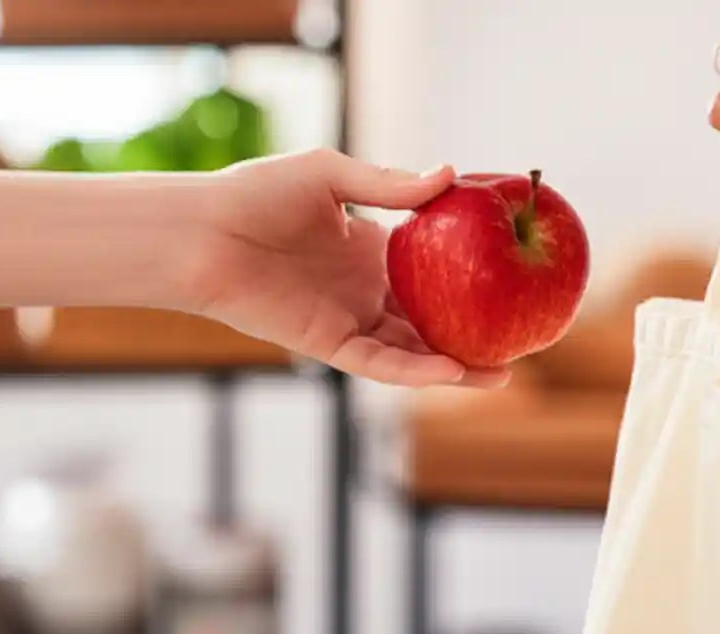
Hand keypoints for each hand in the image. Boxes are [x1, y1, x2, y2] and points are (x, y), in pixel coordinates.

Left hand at [183, 149, 509, 387]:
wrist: (200, 232)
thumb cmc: (255, 194)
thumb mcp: (329, 174)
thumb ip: (390, 183)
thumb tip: (450, 174)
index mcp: (369, 250)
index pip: (431, 270)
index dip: (468, 277)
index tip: (509, 278)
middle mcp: (364, 290)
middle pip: (431, 320)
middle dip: (473, 334)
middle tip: (519, 338)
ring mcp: (349, 320)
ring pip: (413, 351)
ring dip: (455, 366)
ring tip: (503, 374)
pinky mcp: (326, 345)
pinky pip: (379, 363)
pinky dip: (414, 370)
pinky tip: (451, 370)